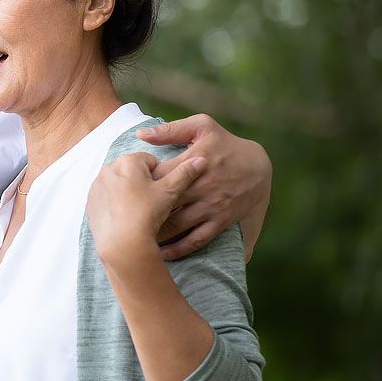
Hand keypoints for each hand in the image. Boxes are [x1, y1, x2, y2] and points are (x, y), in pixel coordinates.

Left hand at [87, 153, 206, 267]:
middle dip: (144, 183)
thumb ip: (184, 172)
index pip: (149, 160)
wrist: (122, 243)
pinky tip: (127, 218)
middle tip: (154, 201)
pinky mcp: (90, 204)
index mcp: (127, 161)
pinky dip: (117, 206)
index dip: (160, 175)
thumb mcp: (170, 191)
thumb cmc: (147, 213)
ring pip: (119, 186)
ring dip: (130, 194)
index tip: (164, 189)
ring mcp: (96, 187)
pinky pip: (107, 200)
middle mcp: (108, 169)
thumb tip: (199, 160)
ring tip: (141, 212)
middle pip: (132, 172)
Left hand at [137, 114, 271, 259]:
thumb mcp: (202, 127)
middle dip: (142, 213)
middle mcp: (202, 187)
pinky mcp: (221, 221)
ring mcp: (211, 206)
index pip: (159, 176)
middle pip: (164, 203)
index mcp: (194, 163)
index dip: (140, 184)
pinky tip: (161, 254)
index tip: (125, 190)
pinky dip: (178, 249)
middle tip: (121, 221)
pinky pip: (196, 240)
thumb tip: (141, 134)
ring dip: (155, 234)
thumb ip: (170, 130)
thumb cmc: (226, 143)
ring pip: (177, 224)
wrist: (260, 166)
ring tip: (134, 239)